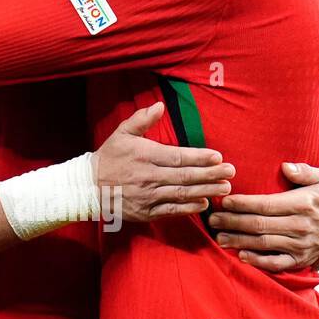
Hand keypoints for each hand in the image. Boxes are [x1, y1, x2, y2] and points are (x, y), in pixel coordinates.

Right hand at [94, 102, 233, 223]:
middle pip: (185, 177)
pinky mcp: (145, 212)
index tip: (218, 157)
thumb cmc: (108, 158)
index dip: (200, 158)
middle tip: (231, 172)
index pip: (178, 157)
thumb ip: (142, 120)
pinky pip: (171, 210)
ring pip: (181, 194)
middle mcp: (148, 177)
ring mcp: (147, 196)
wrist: (87, 187)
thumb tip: (160, 106)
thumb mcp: (122, 133)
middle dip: (210, 175)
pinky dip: (188, 208)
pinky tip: (204, 204)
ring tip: (225, 188)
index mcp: (145, 155)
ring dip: (205, 191)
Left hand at [208, 161, 318, 271]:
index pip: (266, 204)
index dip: (243, 204)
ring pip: (263, 244)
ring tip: (219, 237)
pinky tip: (241, 255)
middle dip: (233, 222)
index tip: (225, 201)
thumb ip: (305, 171)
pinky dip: (258, 261)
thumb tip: (286, 166)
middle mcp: (300, 225)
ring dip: (238, 241)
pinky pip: (275, 263)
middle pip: (259, 225)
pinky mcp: (299, 260)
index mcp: (302, 204)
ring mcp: (299, 245)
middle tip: (213, 219)